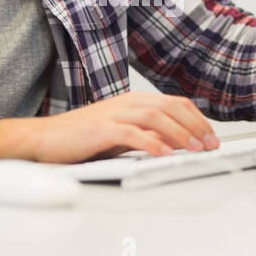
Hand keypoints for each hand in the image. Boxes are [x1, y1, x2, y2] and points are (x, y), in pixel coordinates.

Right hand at [0, 92, 220, 163]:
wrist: (44, 138)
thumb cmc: (80, 139)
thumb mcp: (119, 135)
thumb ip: (145, 136)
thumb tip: (174, 146)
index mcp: (133, 101)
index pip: (174, 103)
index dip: (196, 119)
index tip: (211, 137)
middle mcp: (126, 102)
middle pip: (170, 107)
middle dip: (195, 126)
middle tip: (211, 145)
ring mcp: (113, 113)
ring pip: (156, 117)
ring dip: (180, 134)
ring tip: (195, 150)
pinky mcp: (100, 128)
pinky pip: (132, 133)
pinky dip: (151, 143)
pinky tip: (164, 154)